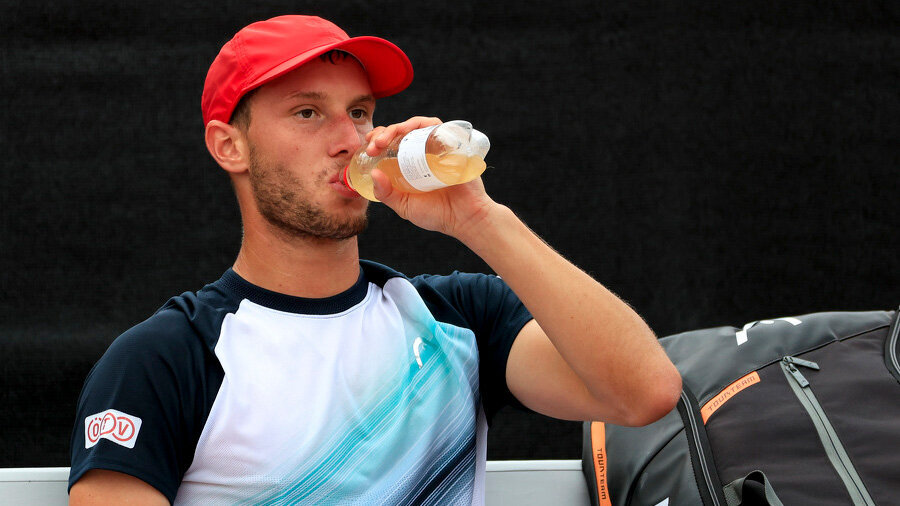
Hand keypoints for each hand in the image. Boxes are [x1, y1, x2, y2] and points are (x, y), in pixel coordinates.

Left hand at [366, 117, 498, 239]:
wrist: (465, 218)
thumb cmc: (436, 214)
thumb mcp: (404, 206)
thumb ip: (386, 193)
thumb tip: (373, 173)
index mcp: (410, 163)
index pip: (391, 143)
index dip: (378, 140)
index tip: (368, 148)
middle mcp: (423, 151)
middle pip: (402, 130)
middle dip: (384, 132)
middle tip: (374, 145)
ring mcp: (439, 147)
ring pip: (418, 125)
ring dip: (400, 127)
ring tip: (386, 140)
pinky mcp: (454, 145)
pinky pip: (440, 127)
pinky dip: (425, 126)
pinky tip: (411, 134)